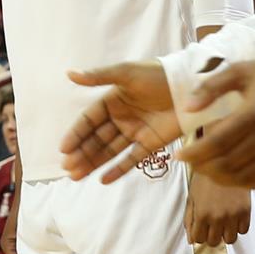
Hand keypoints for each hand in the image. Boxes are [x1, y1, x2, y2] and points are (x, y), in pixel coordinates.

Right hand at [60, 60, 179, 182]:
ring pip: (109, 151)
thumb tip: (69, 73)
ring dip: (93, 162)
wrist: (191, 85)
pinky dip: (118, 170)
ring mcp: (135, 132)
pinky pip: (132, 159)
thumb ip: (98, 77)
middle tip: (67, 168)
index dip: (76, 134)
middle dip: (81, 153)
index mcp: (112, 101)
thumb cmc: (157, 75)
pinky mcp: (152, 144)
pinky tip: (102, 180)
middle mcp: (121, 118)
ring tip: (76, 176)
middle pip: (96, 139)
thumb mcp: (126, 73)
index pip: (88, 121)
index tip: (63, 149)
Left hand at [176, 59, 254, 188]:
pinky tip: (227, 173)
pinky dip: (239, 181)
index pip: (218, 142)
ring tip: (204, 168)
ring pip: (242, 176)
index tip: (179, 155)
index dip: (195, 153)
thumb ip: (211, 87)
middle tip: (190, 162)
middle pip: (227, 163)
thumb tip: (187, 108)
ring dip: (218, 177)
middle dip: (202, 166)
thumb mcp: (240, 71)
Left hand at [185, 172, 254, 246]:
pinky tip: (233, 217)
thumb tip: (191, 240)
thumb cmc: (205, 179)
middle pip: (214, 242)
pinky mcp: (246, 211)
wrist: (224, 162)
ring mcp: (233, 215)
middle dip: (210, 235)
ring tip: (223, 223)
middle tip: (211, 226)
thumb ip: (189, 219)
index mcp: (201, 214)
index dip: (198, 235)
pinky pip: (243, 230)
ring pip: (230, 239)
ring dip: (225, 233)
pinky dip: (238, 227)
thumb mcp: (192, 197)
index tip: (200, 229)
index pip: (198, 239)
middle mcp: (218, 217)